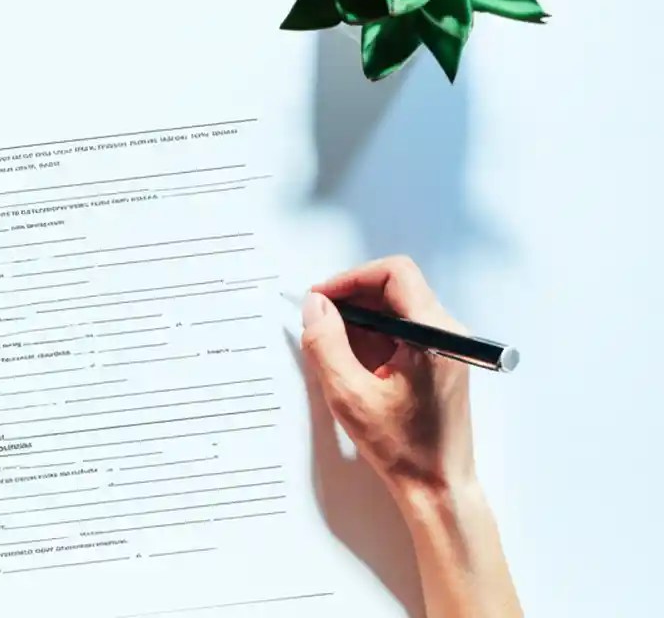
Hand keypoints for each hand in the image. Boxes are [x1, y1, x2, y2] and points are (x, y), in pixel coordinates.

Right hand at [299, 256, 473, 497]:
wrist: (438, 487)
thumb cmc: (402, 448)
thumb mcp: (350, 395)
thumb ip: (326, 344)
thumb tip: (314, 306)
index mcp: (434, 334)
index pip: (394, 273)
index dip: (351, 278)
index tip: (321, 298)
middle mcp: (446, 333)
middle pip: (395, 288)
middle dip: (351, 300)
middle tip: (318, 322)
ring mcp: (444, 347)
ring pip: (395, 310)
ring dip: (359, 322)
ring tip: (332, 351)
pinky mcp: (437, 362)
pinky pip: (400, 333)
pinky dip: (371, 339)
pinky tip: (351, 366)